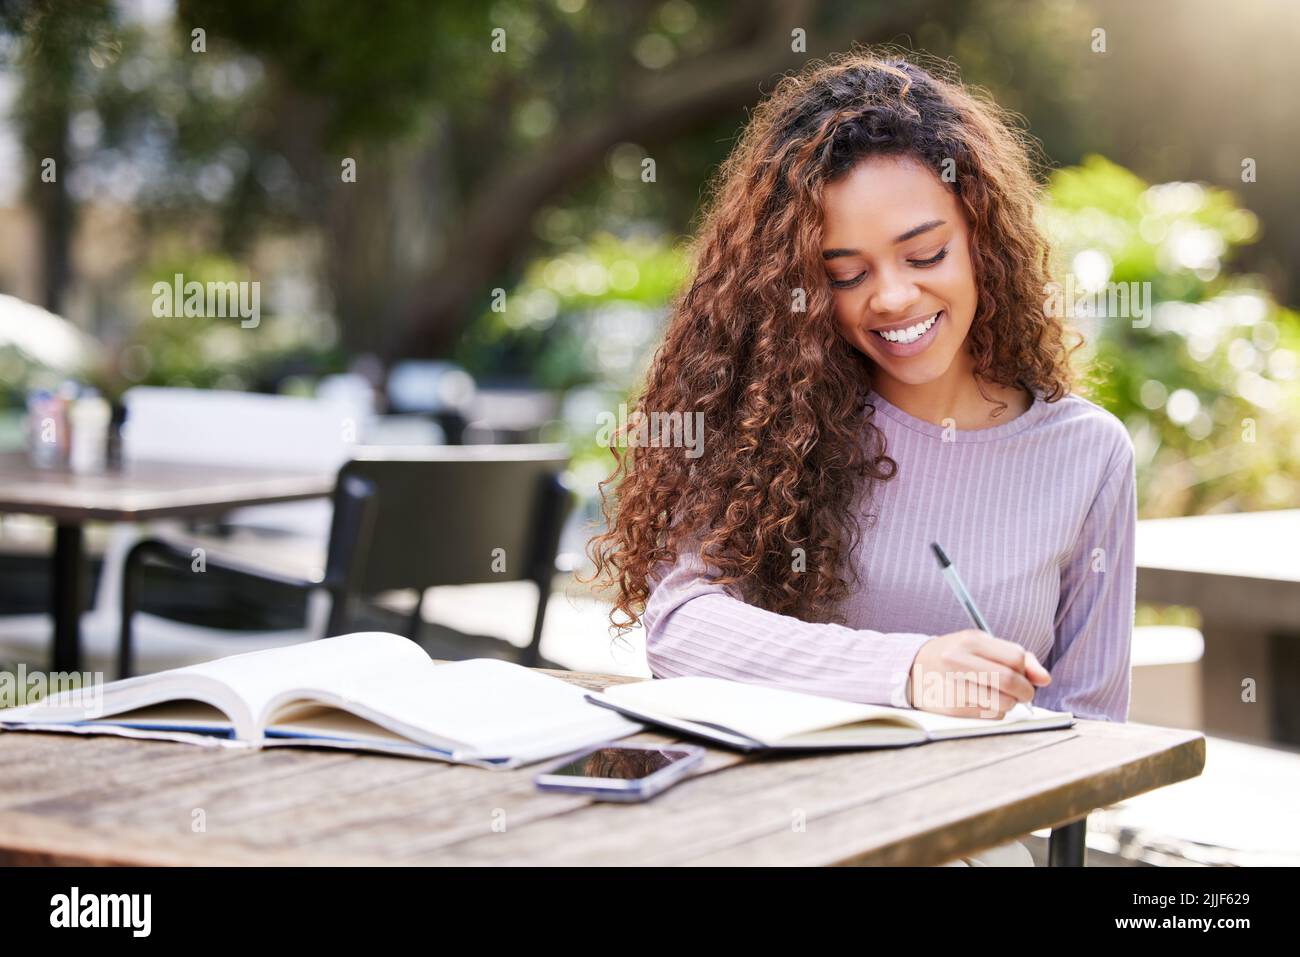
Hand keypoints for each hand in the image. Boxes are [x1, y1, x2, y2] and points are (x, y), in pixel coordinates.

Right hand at [907, 629, 1050, 718]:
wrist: (913, 669)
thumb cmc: (956, 655)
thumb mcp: (981, 644)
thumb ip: (1016, 656)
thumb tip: (1045, 679)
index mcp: (969, 641)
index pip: (1015, 658)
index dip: (1027, 670)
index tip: (1024, 675)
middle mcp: (958, 661)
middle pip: (1011, 681)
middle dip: (1025, 691)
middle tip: (1023, 693)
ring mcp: (953, 685)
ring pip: (1003, 702)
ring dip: (1010, 703)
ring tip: (999, 696)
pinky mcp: (950, 707)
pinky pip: (989, 715)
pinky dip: (995, 711)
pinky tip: (983, 702)